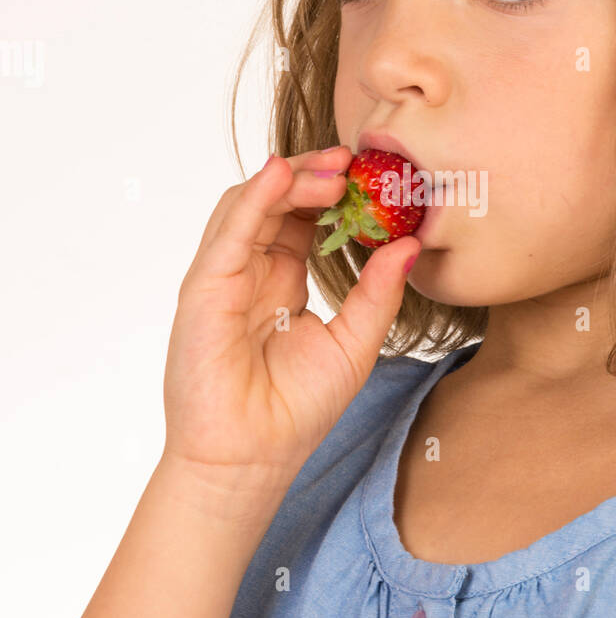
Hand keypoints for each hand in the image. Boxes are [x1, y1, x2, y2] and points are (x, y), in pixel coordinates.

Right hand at [161, 148, 420, 511]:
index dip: (334, 191)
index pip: (302, 216)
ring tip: (333, 167)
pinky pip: (229, 232)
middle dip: (314, 172)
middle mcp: (249, 269)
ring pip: (249, 204)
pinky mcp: (204, 288)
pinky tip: (281, 175)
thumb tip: (409, 243)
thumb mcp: (355, 343)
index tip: (372, 175)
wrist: (251, 459)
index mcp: (281, 278)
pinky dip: (254, 198)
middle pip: (276, 199)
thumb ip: (378, 293)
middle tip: (354, 158)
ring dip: (290, 178)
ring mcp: (223, 276)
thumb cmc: (296, 409)